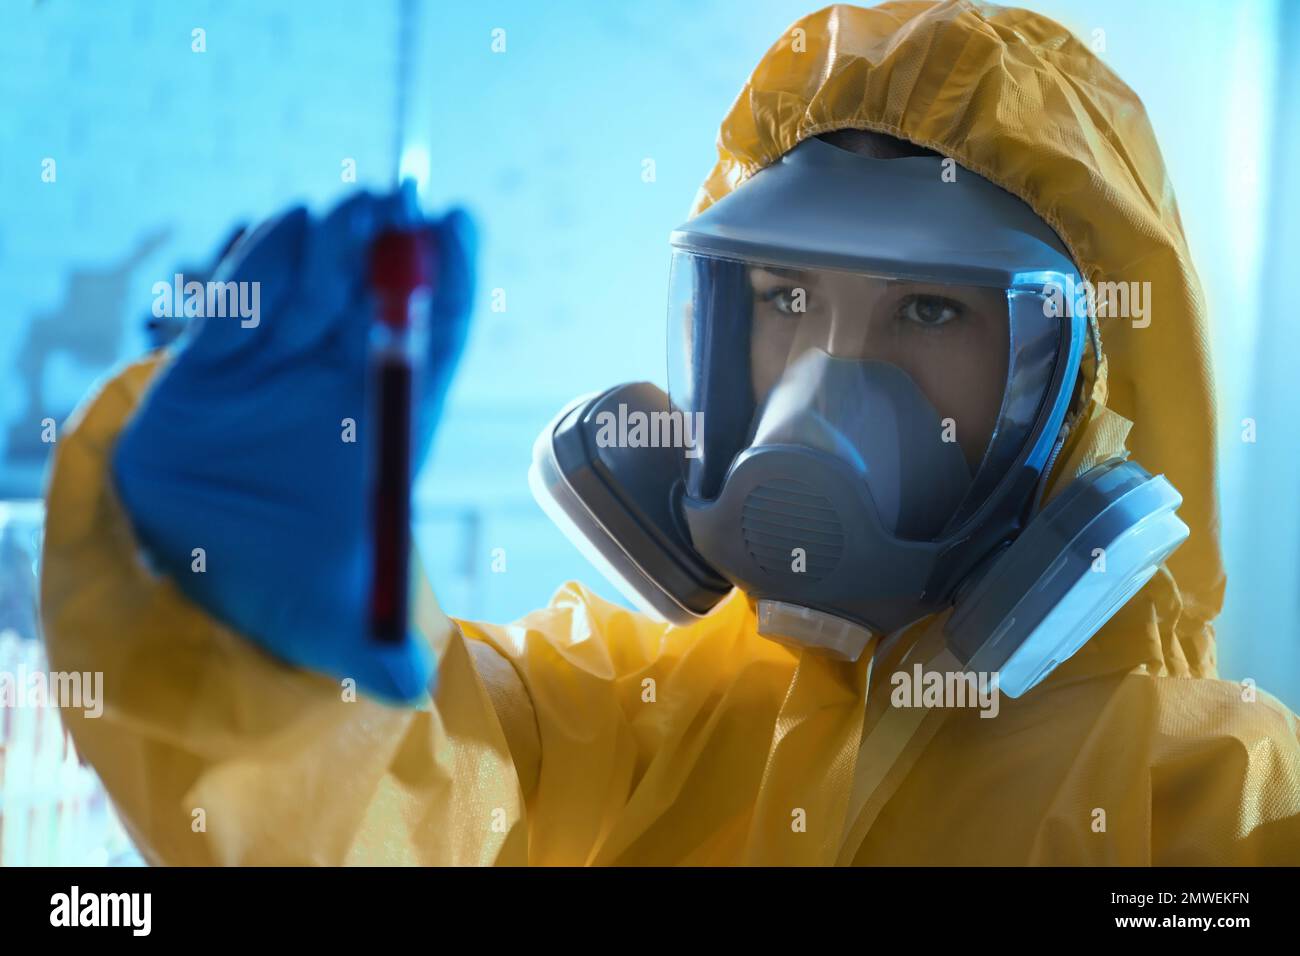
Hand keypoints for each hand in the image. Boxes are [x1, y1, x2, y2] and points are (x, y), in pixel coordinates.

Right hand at [111, 187, 475, 702]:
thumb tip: (407, 690)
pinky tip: (273, 248)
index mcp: (392, 424)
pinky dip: (259, 256)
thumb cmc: (286, 588)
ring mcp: (284, 355)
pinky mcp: (219, 348)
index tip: (458, 226)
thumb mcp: (334, 625)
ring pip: (320, 269)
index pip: (439, 338)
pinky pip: (246, 282)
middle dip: (390, 244)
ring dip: (327, 247)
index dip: (452, 282)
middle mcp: (345, 378)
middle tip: (386, 218)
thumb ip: (372, 652)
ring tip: (327, 252)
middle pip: (386, 285)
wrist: (198, 575)